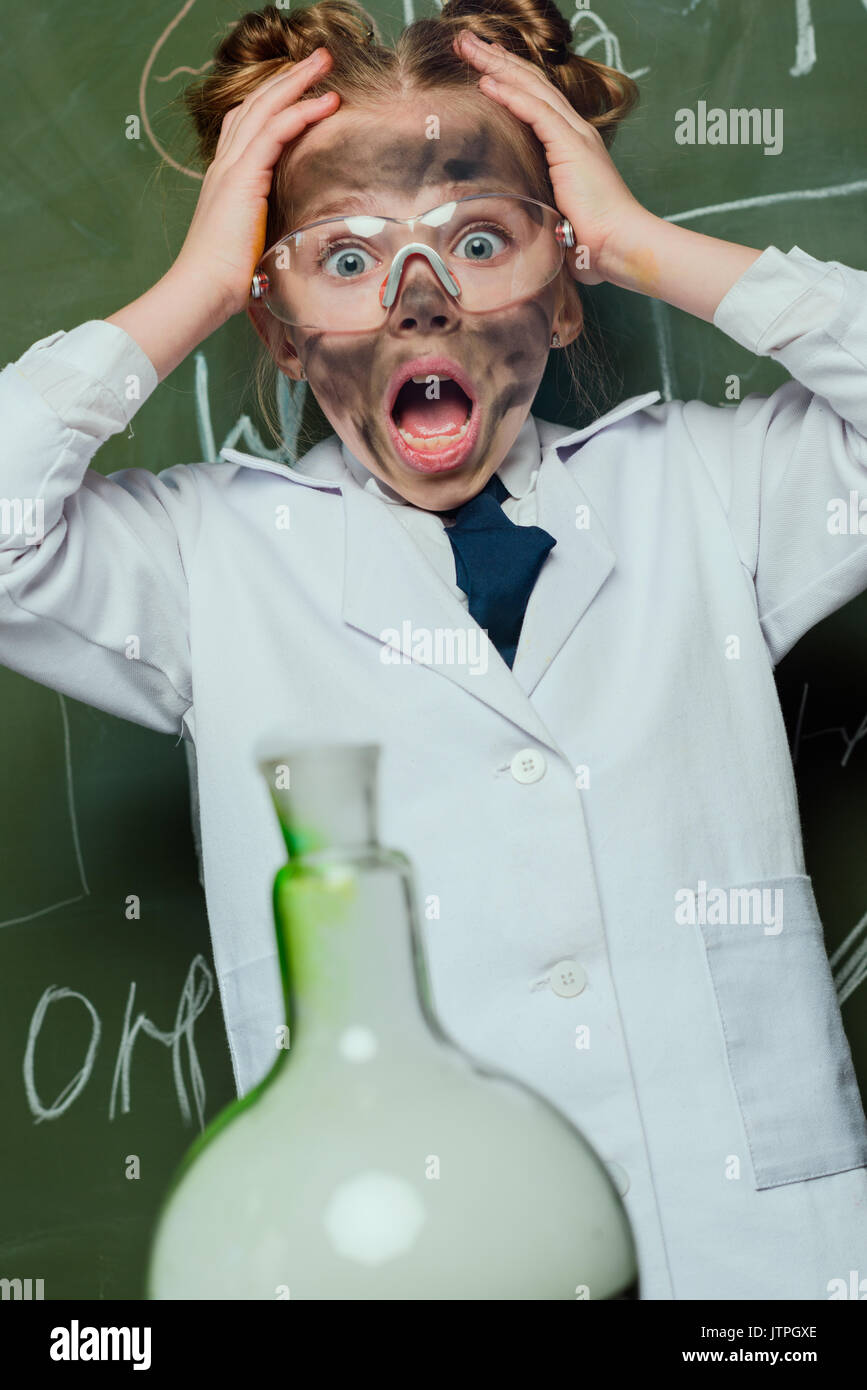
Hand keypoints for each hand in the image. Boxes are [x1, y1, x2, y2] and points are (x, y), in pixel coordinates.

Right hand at [171, 48, 340, 319]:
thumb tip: (295, 233)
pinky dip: (301, 112)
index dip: (273, 100)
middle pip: (256, 104)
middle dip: (288, 78)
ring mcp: (231, 167)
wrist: (202, 290)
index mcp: (226, 178)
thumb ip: (268, 225)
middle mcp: (225, 164)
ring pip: (265, 107)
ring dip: (298, 81)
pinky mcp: (242, 177)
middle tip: (318, 58)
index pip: (246, 123)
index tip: (301, 87)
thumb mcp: (252, 242)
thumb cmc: (227, 280)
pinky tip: (325, 102)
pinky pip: (275, 131)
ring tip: (325, 62)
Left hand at [454, 31, 652, 285]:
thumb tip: (511, 212)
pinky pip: (536, 111)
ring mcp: (574, 135)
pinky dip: (511, 95)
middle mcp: (574, 130)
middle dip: (496, 59)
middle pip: (530, 83)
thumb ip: (537, 198)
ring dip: (496, 65)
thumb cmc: (590, 240)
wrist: (618, 245)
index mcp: (570, 144)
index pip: (533, 99)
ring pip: (530, 87)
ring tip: (468, 47)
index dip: (506, 78)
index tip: (477, 66)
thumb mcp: (555, 212)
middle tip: (465, 40)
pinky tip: (487, 81)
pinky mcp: (571, 145)